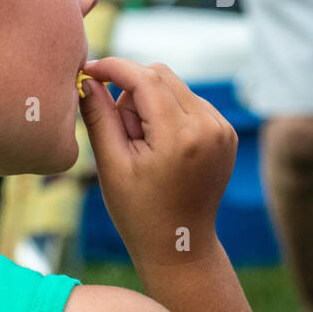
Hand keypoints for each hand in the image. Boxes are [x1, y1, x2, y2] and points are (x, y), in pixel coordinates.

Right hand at [79, 57, 236, 265]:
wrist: (178, 243)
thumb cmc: (138, 211)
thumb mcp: (110, 164)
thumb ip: (98, 117)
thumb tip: (87, 81)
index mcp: (180, 136)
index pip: (144, 78)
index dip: (112, 68)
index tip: (87, 69)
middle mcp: (209, 126)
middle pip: (160, 75)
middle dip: (130, 93)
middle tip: (121, 134)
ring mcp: (222, 129)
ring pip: (174, 87)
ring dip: (148, 104)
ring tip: (141, 146)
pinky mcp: (225, 133)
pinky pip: (189, 102)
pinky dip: (167, 113)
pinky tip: (159, 147)